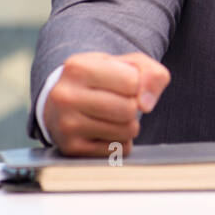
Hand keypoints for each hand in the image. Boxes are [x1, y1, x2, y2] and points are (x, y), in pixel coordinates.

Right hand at [43, 51, 169, 156]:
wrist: (63, 102)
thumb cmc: (102, 80)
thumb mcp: (127, 65)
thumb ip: (151, 73)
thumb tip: (146, 105)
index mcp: (78, 68)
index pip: (132, 82)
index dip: (136, 84)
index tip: (121, 83)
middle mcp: (66, 96)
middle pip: (129, 109)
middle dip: (133, 107)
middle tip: (119, 102)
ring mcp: (66, 124)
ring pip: (125, 131)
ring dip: (129, 125)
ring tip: (112, 116)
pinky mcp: (71, 148)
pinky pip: (117, 150)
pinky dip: (119, 142)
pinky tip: (104, 130)